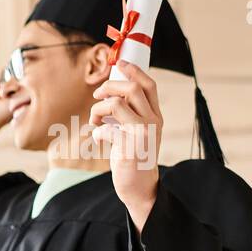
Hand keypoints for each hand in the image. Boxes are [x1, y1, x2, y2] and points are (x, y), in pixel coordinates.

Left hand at [90, 60, 161, 228]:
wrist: (141, 187)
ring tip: (95, 122)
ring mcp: (142, 133)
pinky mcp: (129, 147)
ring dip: (98, 110)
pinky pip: (105, 129)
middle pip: (131, 89)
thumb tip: (109, 95)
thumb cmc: (134, 158)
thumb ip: (130, 115)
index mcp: (155, 116)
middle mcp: (152, 121)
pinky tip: (98, 142)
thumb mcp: (138, 133)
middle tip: (96, 96)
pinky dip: (96, 133)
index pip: (149, 85)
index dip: (133, 70)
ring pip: (116, 104)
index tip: (119, 63)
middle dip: (109, 87)